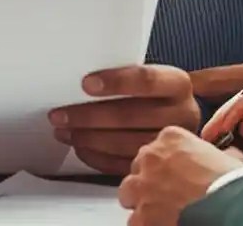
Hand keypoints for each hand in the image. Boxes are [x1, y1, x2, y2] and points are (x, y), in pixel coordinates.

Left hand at [49, 65, 199, 174]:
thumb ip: (122, 76)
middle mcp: (181, 114)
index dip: (116, 82)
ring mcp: (172, 143)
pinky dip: (97, 157)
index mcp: (178, 84)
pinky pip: (124, 164)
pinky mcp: (159, 166)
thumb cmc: (150, 93)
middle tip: (60, 115)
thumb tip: (80, 83)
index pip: (147, 79)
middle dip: (89, 116)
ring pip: (125, 143)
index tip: (86, 84)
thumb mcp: (146, 76)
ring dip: (88, 138)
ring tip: (65, 132)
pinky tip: (80, 147)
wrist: (174, 117)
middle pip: (131, 115)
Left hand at [118, 127, 242, 225]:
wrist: (230, 208)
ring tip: (161, 212)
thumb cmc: (234, 183)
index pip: (159, 146)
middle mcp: (151, 158)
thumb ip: (218, 151)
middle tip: (169, 193)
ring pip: (129, 193)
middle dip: (150, 179)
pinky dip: (145, 224)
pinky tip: (162, 225)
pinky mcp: (141, 216)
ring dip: (141, 201)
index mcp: (171, 138)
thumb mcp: (232, 156)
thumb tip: (225, 154)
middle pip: (139, 167)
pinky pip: (134, 221)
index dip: (168, 162)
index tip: (178, 173)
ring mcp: (142, 187)